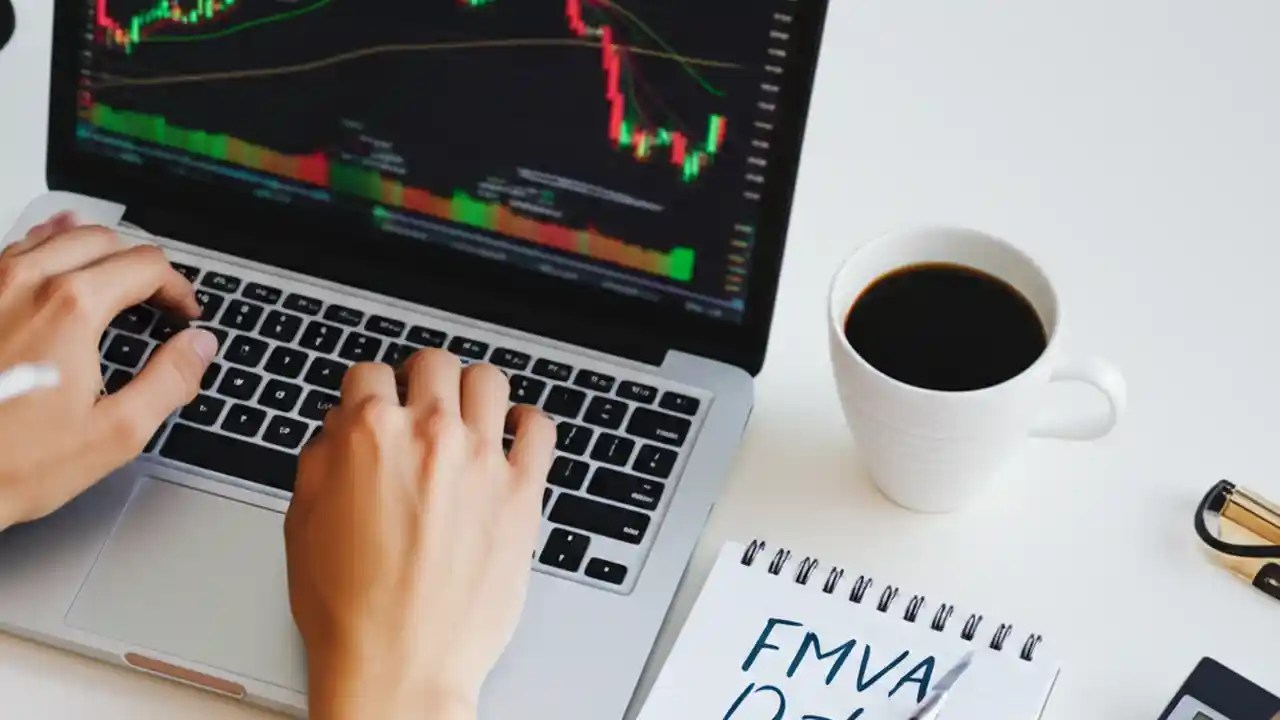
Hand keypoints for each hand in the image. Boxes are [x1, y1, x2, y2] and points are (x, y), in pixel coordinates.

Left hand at [0, 214, 216, 529]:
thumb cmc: (11, 462)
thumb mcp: (113, 432)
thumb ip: (168, 381)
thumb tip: (199, 347)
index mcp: (72, 308)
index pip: (145, 266)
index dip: (178, 288)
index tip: (185, 314)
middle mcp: (27, 283)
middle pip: (104, 241)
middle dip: (141, 265)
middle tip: (158, 299)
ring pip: (55, 236)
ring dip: (96, 249)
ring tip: (117, 272)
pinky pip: (13, 249)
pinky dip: (45, 244)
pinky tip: (52, 252)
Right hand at [285, 350, 555, 719]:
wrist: (400, 665)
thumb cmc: (350, 611)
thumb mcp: (302, 525)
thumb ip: (319, 462)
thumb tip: (335, 430)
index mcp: (367, 436)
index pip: (368, 373)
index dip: (368, 390)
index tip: (376, 402)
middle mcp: (428, 436)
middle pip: (433, 363)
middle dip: (422, 378)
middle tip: (422, 402)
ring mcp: (481, 461)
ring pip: (488, 380)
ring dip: (474, 391)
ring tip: (469, 415)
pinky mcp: (522, 492)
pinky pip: (540, 429)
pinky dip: (529, 424)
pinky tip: (516, 436)